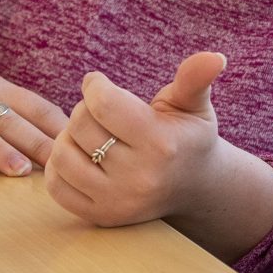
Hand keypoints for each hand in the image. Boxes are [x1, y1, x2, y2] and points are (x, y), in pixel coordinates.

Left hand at [46, 52, 272, 259]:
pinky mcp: (102, 216)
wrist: (195, 187)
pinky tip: (78, 155)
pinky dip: (58, 166)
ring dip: (67, 137)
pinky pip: (57, 186)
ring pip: (62, 156)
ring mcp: (118, 200)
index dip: (95, 86)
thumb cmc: (189, 136)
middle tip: (97, 110)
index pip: (103, 103)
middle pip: (80, 126)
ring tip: (87, 133)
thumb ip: (195, 78)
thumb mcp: (194, 105)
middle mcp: (139, 176)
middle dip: (83, 109)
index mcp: (161, 143)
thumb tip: (216, 57)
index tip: (99, 84)